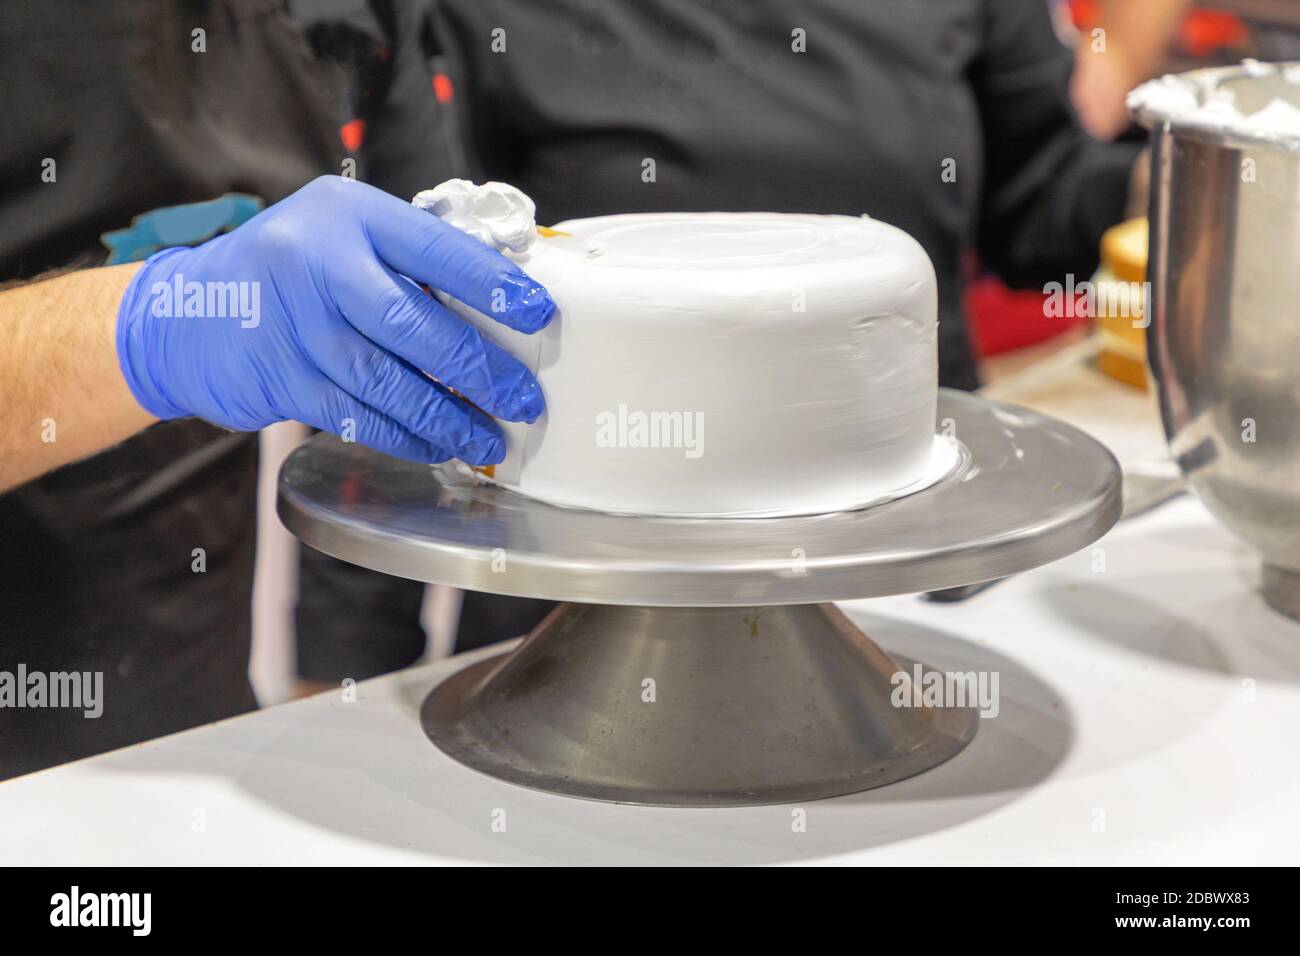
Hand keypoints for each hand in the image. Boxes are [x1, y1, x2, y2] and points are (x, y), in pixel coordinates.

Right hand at [115, 176, 554, 463]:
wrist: (185, 314)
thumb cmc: (289, 272)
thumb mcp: (342, 235)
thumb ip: (406, 260)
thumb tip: (501, 306)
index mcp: (350, 215)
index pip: (439, 249)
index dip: (495, 286)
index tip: (541, 315)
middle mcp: (320, 263)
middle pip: (418, 325)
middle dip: (482, 369)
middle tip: (525, 399)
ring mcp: (298, 325)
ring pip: (391, 382)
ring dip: (450, 418)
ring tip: (492, 439)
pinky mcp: (282, 379)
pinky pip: (360, 416)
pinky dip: (407, 437)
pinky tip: (440, 447)